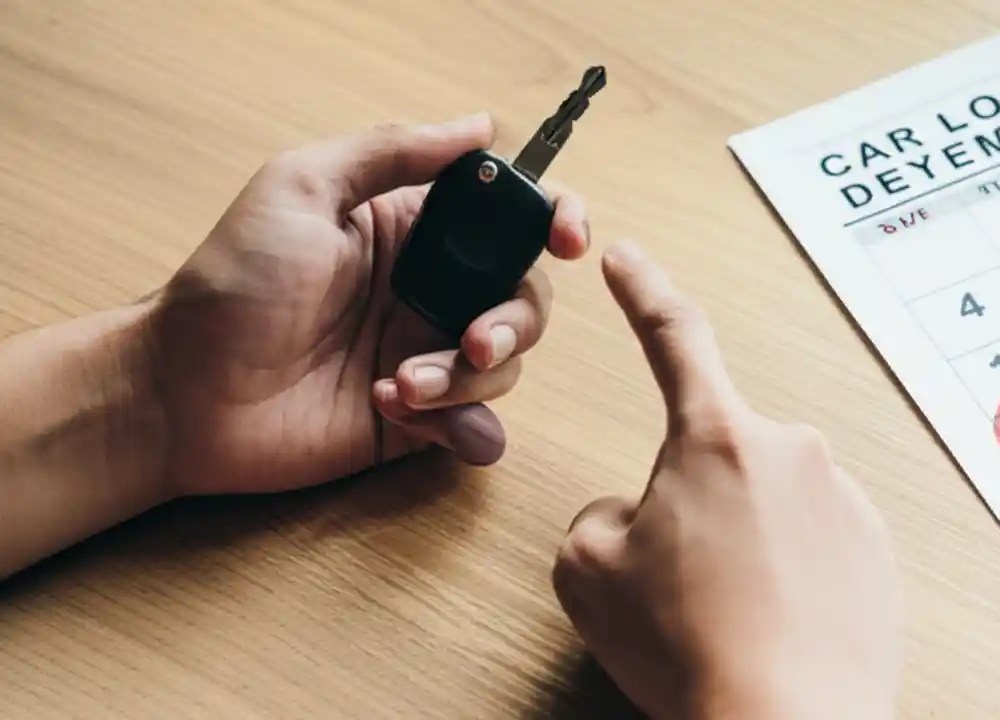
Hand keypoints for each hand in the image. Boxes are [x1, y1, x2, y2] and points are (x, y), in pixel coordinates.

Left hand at [148, 113, 588, 494]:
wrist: (182, 395)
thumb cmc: (231, 283)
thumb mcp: (302, 189)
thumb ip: (392, 151)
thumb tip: (480, 126)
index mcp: (414, 229)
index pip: (510, 215)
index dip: (555, 219)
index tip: (567, 238)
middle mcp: (432, 291)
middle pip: (526, 296)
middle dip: (514, 320)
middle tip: (471, 340)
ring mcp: (427, 356)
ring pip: (507, 366)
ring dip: (467, 379)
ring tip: (397, 385)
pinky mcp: (418, 420)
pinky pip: (478, 427)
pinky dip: (461, 428)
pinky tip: (400, 416)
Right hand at [551, 243, 903, 719]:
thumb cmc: (689, 651)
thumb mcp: (590, 572)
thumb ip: (604, 515)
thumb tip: (643, 514)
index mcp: (716, 439)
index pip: (673, 337)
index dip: (643, 291)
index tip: (629, 259)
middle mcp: (790, 451)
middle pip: (719, 452)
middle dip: (693, 499)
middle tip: (680, 578)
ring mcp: (842, 498)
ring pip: (767, 502)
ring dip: (743, 540)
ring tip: (730, 612)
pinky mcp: (877, 548)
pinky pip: (815, 539)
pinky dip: (789, 571)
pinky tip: (775, 621)